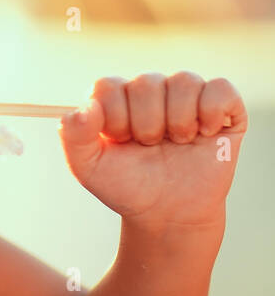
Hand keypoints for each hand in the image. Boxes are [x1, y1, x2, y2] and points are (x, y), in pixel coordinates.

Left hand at [58, 73, 245, 234]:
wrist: (168, 214)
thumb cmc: (127, 186)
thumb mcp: (87, 166)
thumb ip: (73, 134)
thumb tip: (85, 108)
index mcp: (116, 98)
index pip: (108, 85)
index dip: (114, 117)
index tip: (120, 141)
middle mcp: (150, 91)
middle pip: (146, 82)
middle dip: (146, 125)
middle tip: (150, 147)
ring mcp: (186, 98)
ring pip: (184, 80)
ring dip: (178, 121)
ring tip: (177, 142)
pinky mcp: (222, 110)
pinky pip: (221, 88)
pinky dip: (211, 111)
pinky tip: (204, 134)